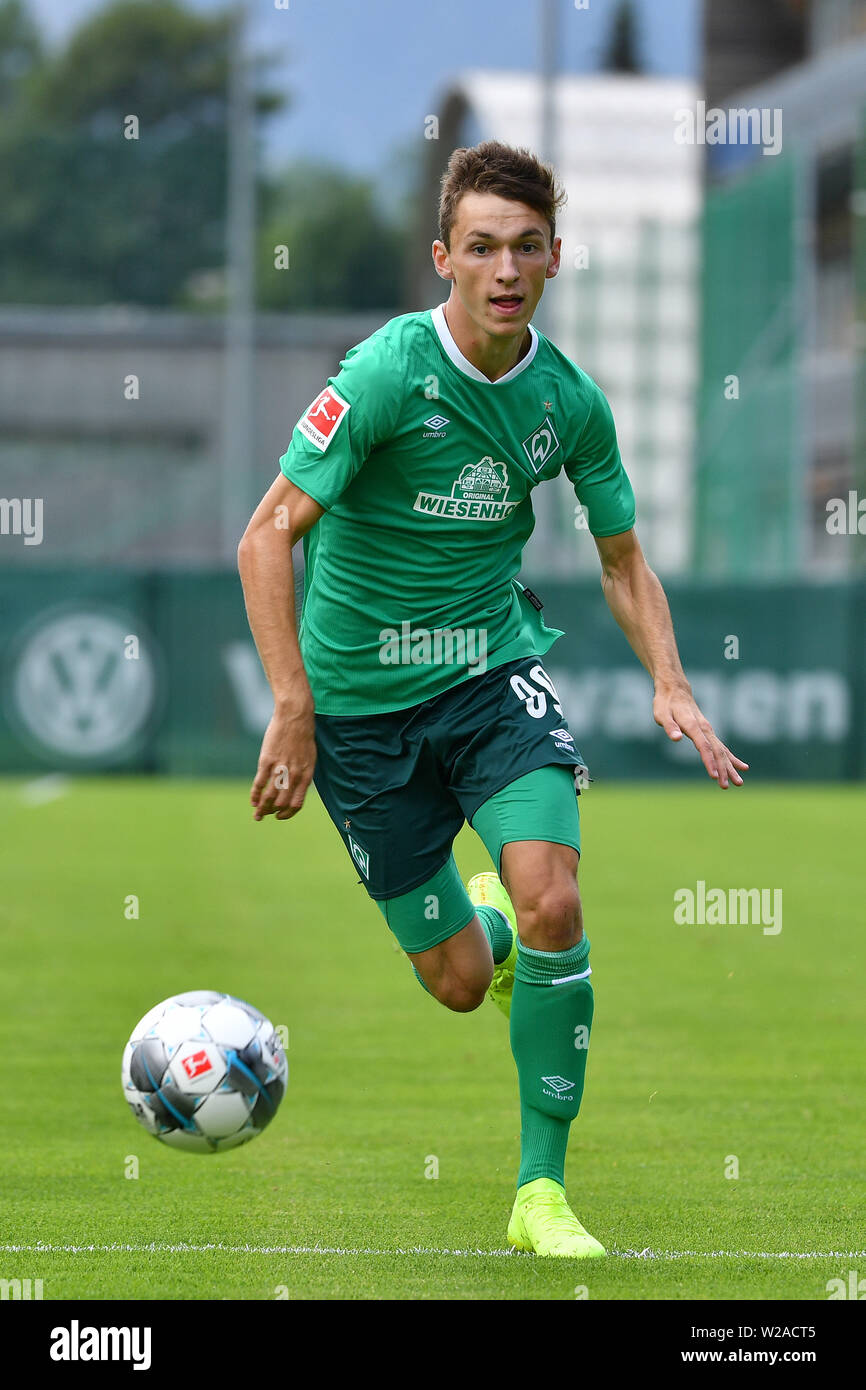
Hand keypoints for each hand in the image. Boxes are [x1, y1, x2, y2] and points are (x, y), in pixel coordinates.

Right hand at [250, 695, 316, 820]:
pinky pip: (259, 784)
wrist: (295, 717)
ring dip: (262, 809)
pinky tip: (252, 800)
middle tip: (265, 814)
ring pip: (269, 797)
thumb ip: (303, 774)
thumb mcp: (309, 758)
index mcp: (306, 776)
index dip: (287, 814)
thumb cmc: (303, 736)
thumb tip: (297, 788)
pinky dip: (254, 795)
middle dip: (272, 813)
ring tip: (257, 814)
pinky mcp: (266, 761)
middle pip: (281, 804)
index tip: (280, 816)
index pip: (297, 804)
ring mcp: (279, 769)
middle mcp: (293, 775)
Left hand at [653, 685, 748, 788]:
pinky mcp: (708, 732)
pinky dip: (732, 758)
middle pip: (717, 750)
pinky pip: (722, 747)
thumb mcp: (661, 714)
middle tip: (726, 786)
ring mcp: (708, 730)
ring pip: (722, 750)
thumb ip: (669, 726)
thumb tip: (676, 738)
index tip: (714, 776)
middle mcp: (704, 728)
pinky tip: (742, 768)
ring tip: (739, 783)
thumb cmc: (665, 703)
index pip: (703, 746)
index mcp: (692, 725)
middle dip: (723, 769)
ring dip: (730, 767)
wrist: (676, 688)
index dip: (709, 761)